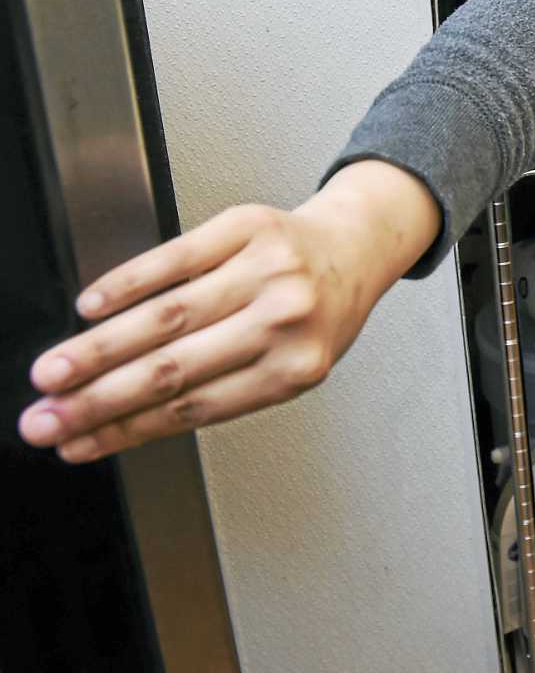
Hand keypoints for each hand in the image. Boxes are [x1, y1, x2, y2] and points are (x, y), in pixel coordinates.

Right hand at [16, 160, 439, 462]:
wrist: (353, 248)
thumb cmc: (313, 315)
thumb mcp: (287, 363)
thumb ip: (220, 389)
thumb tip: (120, 425)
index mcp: (295, 368)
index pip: (193, 408)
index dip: (126, 431)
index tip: (76, 445)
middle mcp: (284, 320)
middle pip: (172, 368)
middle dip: (97, 400)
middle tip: (43, 420)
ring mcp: (267, 271)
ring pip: (166, 317)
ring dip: (97, 349)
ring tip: (52, 374)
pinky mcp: (247, 227)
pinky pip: (176, 256)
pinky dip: (127, 283)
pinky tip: (90, 307)